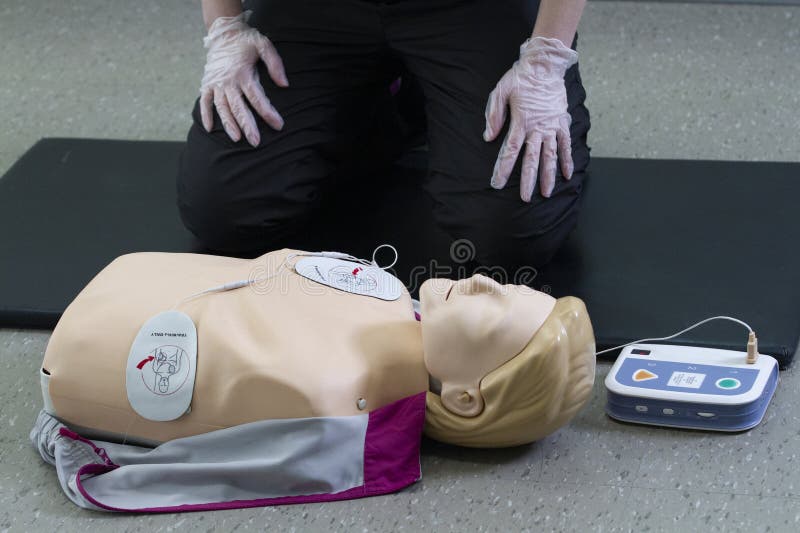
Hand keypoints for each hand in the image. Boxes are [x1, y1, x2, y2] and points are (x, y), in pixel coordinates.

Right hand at [200, 11, 287, 146]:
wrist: (223, 32)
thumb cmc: (246, 40)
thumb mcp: (264, 45)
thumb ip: (275, 64)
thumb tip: (285, 84)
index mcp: (243, 73)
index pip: (258, 98)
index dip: (268, 113)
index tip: (279, 125)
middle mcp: (228, 81)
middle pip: (239, 107)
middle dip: (247, 126)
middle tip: (256, 142)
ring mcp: (216, 83)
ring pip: (222, 107)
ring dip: (229, 124)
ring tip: (237, 139)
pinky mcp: (207, 83)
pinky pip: (205, 101)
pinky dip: (205, 115)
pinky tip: (210, 129)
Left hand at [483, 37, 577, 201]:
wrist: (545, 65)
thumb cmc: (520, 77)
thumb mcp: (500, 92)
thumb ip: (494, 115)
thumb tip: (488, 137)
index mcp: (520, 122)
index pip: (510, 150)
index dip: (503, 168)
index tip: (498, 183)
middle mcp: (537, 127)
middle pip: (532, 158)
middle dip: (528, 179)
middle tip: (525, 198)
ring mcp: (551, 126)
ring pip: (551, 155)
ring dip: (548, 175)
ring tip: (546, 193)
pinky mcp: (562, 122)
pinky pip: (566, 144)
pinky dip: (567, 159)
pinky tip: (567, 175)